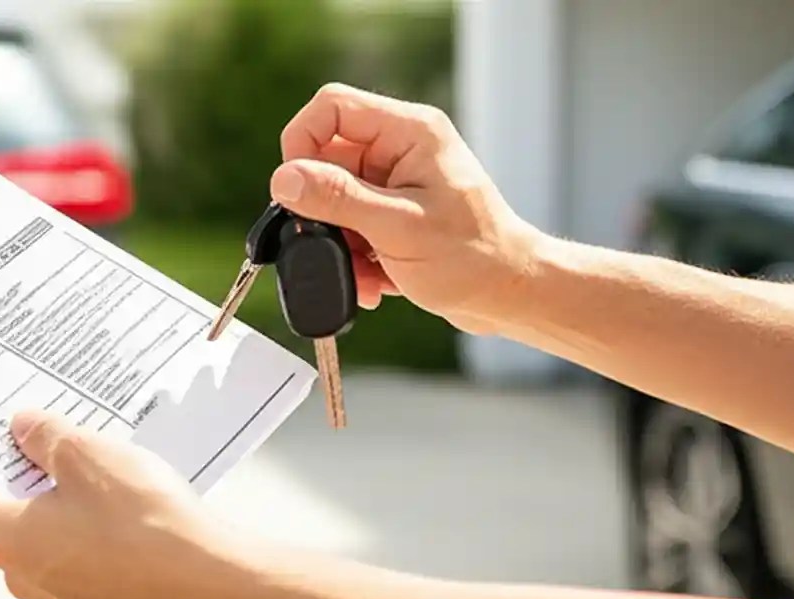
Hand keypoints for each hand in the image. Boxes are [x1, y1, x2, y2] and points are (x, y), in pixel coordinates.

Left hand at [0, 410, 246, 598]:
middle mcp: (27, 577)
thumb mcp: (87, 454)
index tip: (17, 430)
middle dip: (38, 478)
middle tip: (68, 443)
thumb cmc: (142, 519)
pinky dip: (103, 535)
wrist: (209, 580)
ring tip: (110, 473)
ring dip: (73, 507)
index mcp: (8, 540)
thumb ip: (45, 436)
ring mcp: (68, 598)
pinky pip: (92, 560)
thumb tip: (22, 428)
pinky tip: (136, 511)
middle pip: (16, 516)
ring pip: (56, 539)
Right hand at [272, 83, 540, 333]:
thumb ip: (338, 199)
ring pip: (334, 197)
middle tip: (336, 245)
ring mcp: (397, 181)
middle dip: (323, 209)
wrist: (509, 296)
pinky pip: (350, 223)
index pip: (332, 108)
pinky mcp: (394, 212)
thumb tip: (285, 179)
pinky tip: (374, 281)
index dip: (302, 144)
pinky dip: (354, 255)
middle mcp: (401, 148)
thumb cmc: (474, 258)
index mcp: (410, 132)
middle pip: (327, 158)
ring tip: (363, 273)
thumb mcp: (398, 228)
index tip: (297, 191)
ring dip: (339, 241)